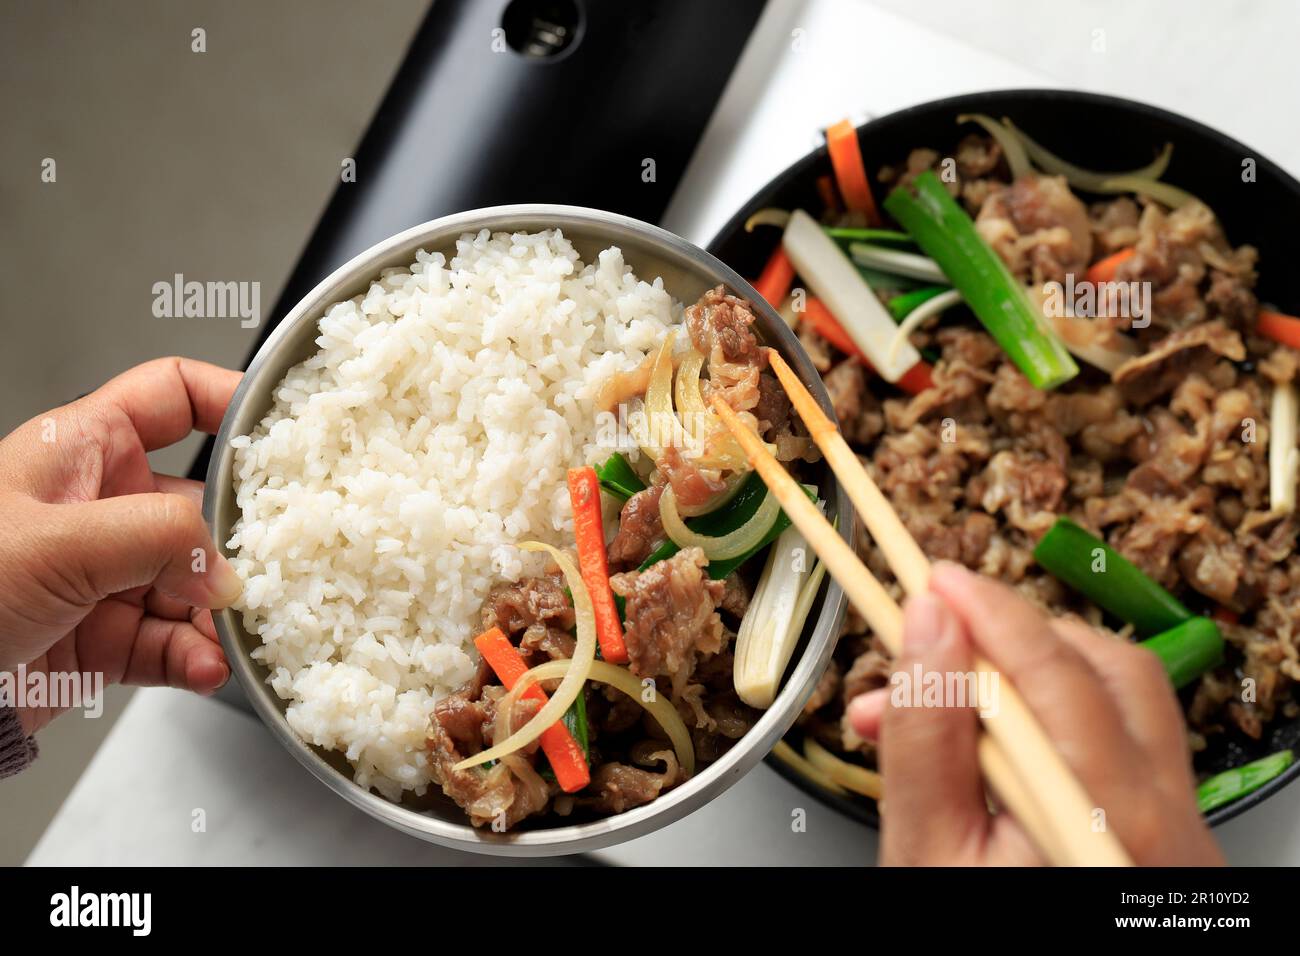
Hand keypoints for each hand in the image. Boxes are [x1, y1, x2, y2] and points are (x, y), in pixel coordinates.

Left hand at [0, 358, 243, 734]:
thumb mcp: (54, 543)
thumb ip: (156, 539)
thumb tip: (224, 570)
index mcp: (81, 451)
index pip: (172, 396)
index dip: (230, 398)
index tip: (283, 427)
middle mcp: (100, 506)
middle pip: (202, 504)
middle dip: (239, 540)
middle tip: (272, 563)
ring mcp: (105, 574)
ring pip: (196, 581)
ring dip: (221, 612)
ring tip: (235, 632)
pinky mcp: (104, 637)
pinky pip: (174, 640)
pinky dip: (196, 655)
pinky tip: (204, 664)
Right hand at [847, 561, 1222, 865]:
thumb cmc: (975, 935)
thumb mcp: (923, 851)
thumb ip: (927, 733)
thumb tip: (927, 628)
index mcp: (1104, 822)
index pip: (1051, 671)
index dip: (986, 610)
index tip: (931, 579)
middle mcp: (1164, 818)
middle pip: (1098, 669)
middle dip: (1005, 637)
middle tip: (928, 635)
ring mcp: (1180, 828)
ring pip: (1120, 696)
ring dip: (1034, 671)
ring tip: (952, 694)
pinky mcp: (1168, 833)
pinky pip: (1124, 743)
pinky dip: (1055, 718)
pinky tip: (992, 743)